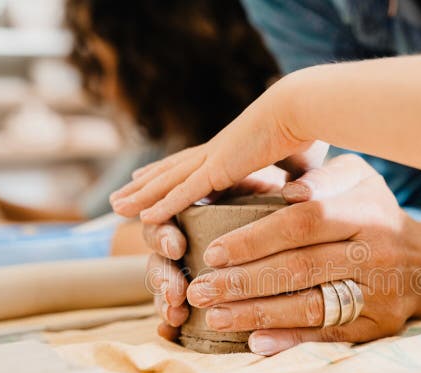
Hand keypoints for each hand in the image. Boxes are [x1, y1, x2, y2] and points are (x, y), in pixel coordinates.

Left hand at [108, 78, 323, 221]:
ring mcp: (214, 160)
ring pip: (168, 182)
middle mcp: (215, 153)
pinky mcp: (220, 168)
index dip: (168, 173)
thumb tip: (302, 192)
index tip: (147, 177)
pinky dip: (164, 204)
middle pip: (170, 172)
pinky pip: (185, 192)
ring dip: (141, 196)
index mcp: (231, 150)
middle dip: (143, 185)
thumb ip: (292, 178)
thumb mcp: (295, 161)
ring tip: (115, 207)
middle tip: (119, 196)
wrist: (301, 108)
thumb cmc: (305, 130)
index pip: (191, 164)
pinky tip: (144, 216)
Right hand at [140, 164, 316, 337]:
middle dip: (162, 273)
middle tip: (176, 292)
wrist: (303, 230)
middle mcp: (188, 229)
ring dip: (163, 297)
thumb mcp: (294, 188)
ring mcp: (189, 259)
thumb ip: (298, 185)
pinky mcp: (196, 288)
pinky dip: (169, 318)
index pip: (167, 213)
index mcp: (203, 198)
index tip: (177, 249)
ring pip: (163, 277)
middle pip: (158, 251)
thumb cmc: (291, 202)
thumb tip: (298, 194)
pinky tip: (171, 331)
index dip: (166, 232)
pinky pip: (175, 304)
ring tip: (176, 314)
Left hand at [184, 154, 420, 355]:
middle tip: (200, 289)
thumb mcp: (357, 179)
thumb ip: (321, 176)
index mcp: (365, 211)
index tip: (213, 252)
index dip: (255, 239)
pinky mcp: (378, 325)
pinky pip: (329, 334)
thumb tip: (286, 191)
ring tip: (214, 316)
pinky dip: (290, 338)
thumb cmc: (373, 213)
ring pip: (311, 305)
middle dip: (243, 281)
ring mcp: (379, 293)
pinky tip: (254, 341)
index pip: (303, 223)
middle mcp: (375, 253)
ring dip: (257, 313)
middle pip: (300, 268)